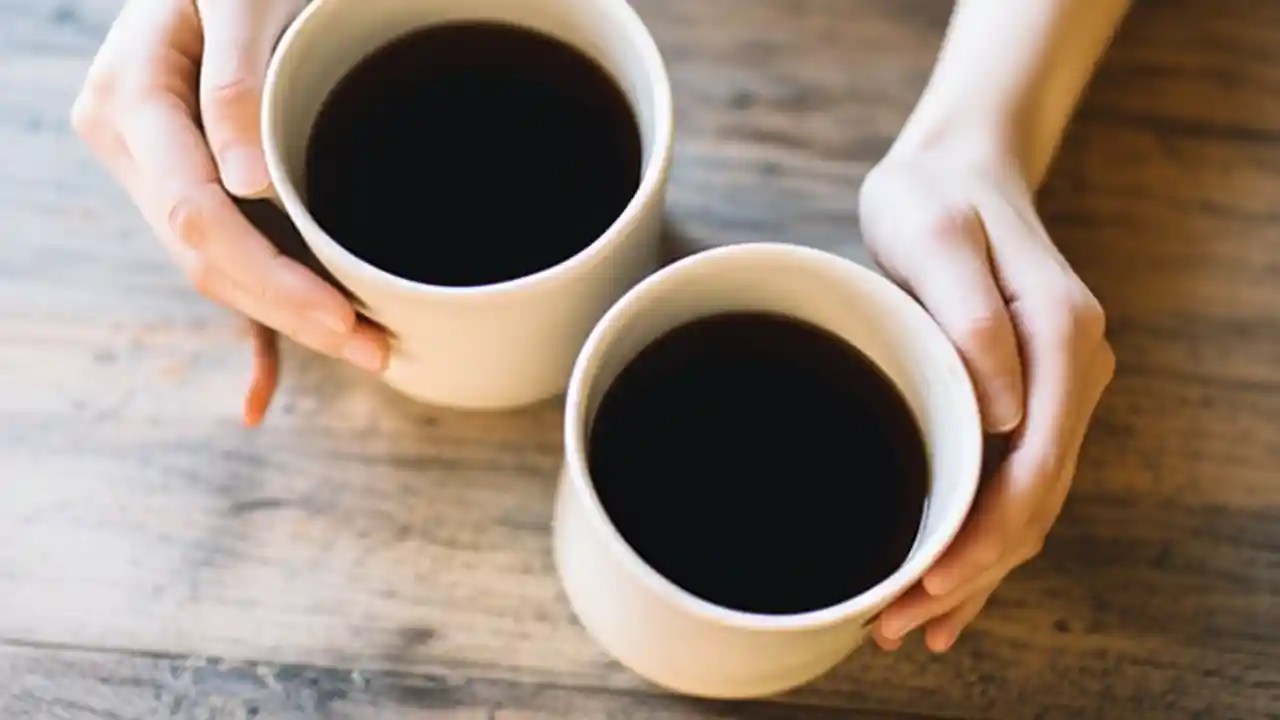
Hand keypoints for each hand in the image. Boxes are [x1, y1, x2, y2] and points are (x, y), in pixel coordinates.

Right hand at [71, 0, 388, 424]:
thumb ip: (236, 81)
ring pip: (216, 268)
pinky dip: (249, 328)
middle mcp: (133, 147)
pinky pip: (219, 263)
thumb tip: (246, 183)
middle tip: (377, 350)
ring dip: (288, 318)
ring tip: (368, 348)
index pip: (198, 218)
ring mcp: (158, 173)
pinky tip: (260, 396)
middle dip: (292, 312)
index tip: (345, 317)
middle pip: (205, 257)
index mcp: (130, 103)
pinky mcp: (191, 186)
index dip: (273, 280)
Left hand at [858, 147, 1114, 652]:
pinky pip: (1016, 484)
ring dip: (976, 571)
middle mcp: (1074, 371)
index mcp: (1061, 336)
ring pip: (1027, 505)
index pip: (1035, 464)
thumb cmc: (933, 197)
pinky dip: (986, 541)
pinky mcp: (1030, 398)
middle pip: (1034, 500)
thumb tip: (1003, 412)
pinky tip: (952, 588)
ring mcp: (1058, 389)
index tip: (925, 583)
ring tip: (911, 626)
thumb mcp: (935, 235)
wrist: (960, 171)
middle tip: (896, 626)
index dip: (984, 535)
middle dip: (972, 572)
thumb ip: (969, 316)